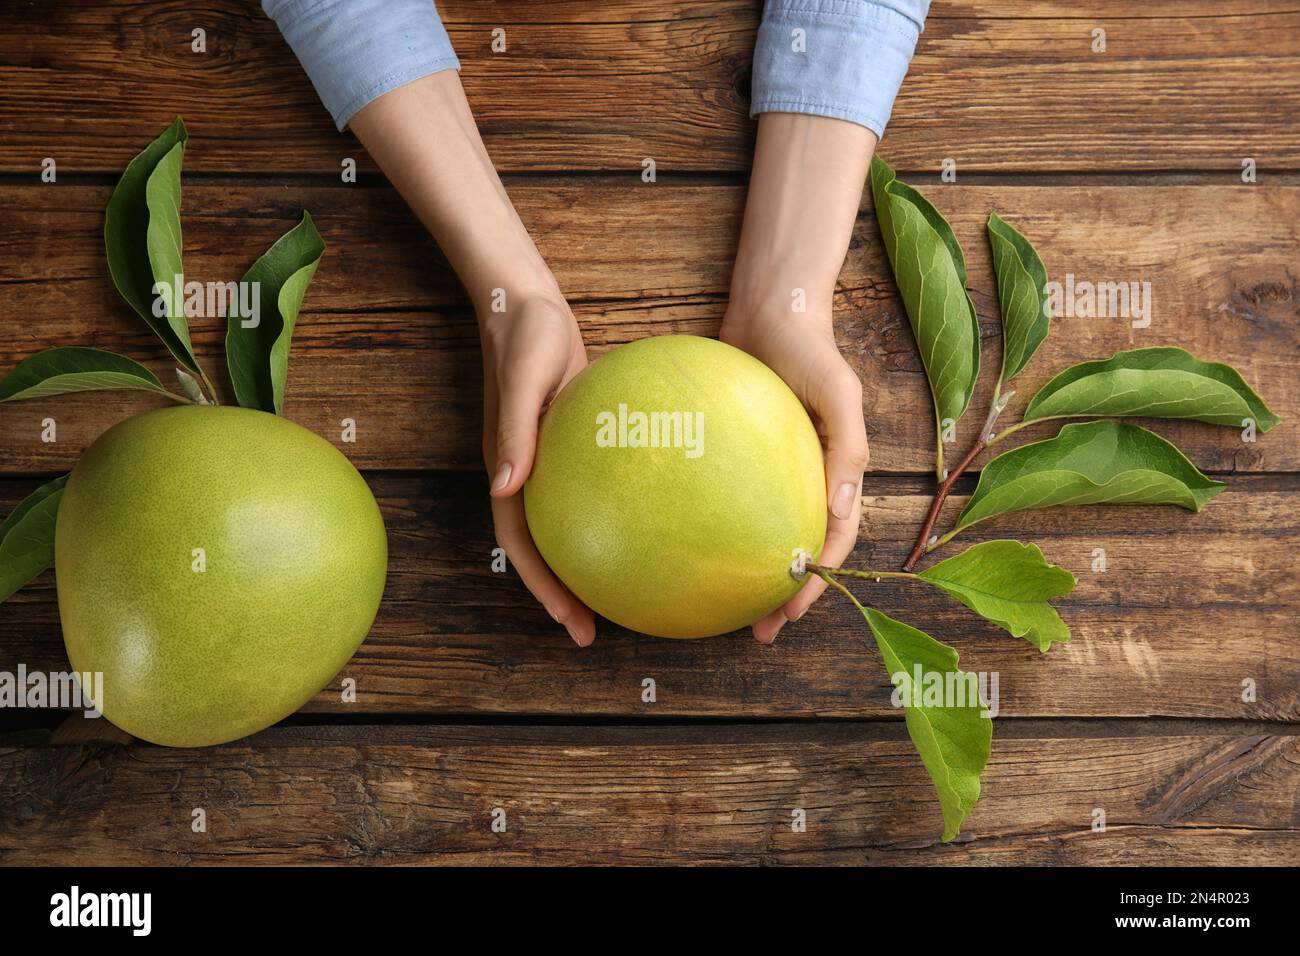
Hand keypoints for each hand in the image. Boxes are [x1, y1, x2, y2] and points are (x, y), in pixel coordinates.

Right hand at [481, 294, 595, 646]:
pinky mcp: (570, 446)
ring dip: (586, 563)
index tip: (572, 622)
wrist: (528, 304)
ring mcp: (547, 464)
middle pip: (543, 549)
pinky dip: (612, 515)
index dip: (543, 588)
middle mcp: (526, 475)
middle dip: (565, 594)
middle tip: (595, 632)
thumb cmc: (527, 336)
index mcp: (510, 469)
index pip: (521, 544)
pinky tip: (654, 522)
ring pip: (565, 526)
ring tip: (625, 593)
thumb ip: (515, 430)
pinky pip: (590, 492)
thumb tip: (504, 487)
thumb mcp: (527, 376)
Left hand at [721, 308, 868, 643]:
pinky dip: (712, 525)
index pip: (831, 541)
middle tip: (756, 631)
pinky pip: (724, 497)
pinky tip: (681, 542)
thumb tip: (841, 509)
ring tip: (722, 604)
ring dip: (747, 570)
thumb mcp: (840, 393)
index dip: (816, 582)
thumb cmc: (811, 348)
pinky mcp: (737, 454)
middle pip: (795, 548)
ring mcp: (771, 468)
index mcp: (836, 473)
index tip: (790, 613)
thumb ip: (846, 448)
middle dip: (781, 594)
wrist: (771, 309)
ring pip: (759, 532)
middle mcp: (805, 478)